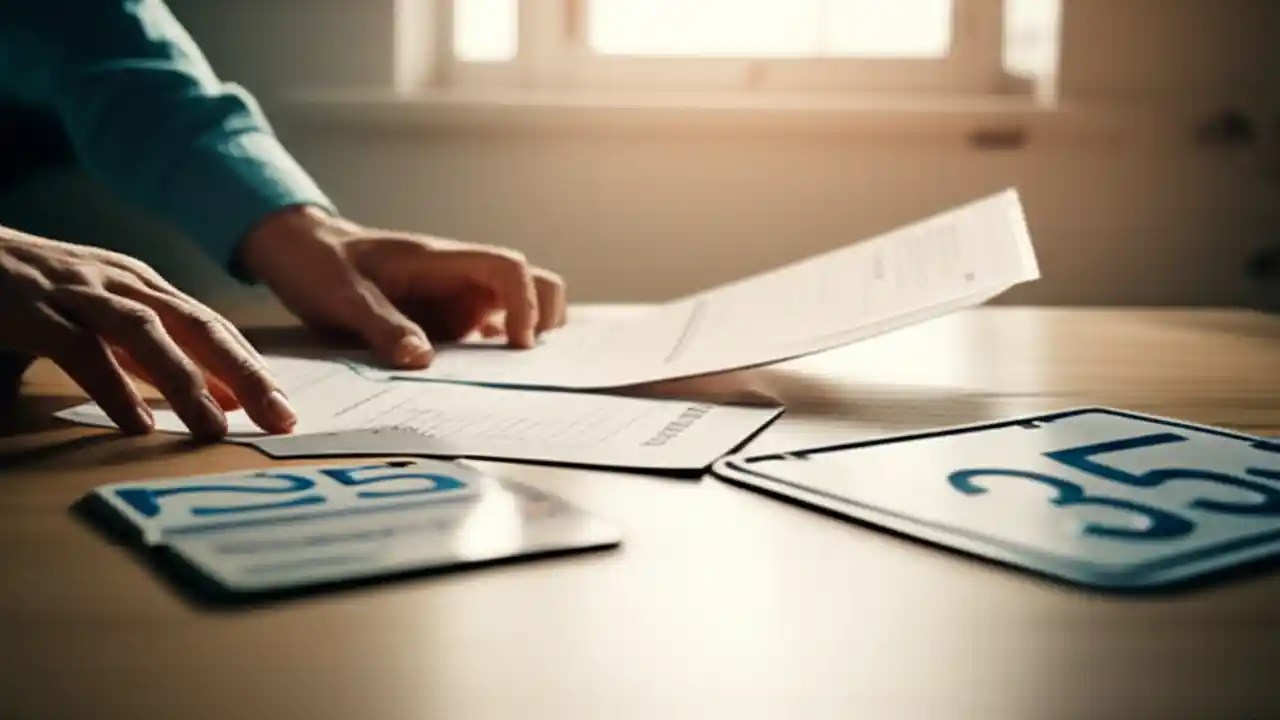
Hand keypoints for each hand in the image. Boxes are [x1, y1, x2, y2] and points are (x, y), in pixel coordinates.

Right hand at [0, 226, 295, 438]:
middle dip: (245, 373)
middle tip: (279, 418)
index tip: (286, 409)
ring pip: (145, 332)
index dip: (252, 367)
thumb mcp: (102, 319)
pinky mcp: (29, 309)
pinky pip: (79, 348)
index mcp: (143, 285)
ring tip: (214, 428)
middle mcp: (121, 282)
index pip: (214, 327)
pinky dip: (111, 386)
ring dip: (185, 381)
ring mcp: (76, 291)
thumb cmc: (34, 291)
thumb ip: (152, 359)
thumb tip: (217, 398)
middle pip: (199, 325)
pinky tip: (136, 423)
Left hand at [238, 207, 567, 367]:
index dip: (525, 303)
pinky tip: (478, 393)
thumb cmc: (320, 263)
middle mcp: (460, 279)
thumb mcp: (342, 295)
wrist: (298, 253)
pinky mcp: (445, 325)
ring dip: (519, 343)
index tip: (517, 343)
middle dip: (543, 318)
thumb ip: (382, 325)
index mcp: (442, 260)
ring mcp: (456, 302)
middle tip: (526, 365)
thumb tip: (421, 361)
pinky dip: (491, 363)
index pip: (509, 268)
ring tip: (507, 384)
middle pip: (532, 285)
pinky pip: (481, 341)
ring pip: (514, 315)